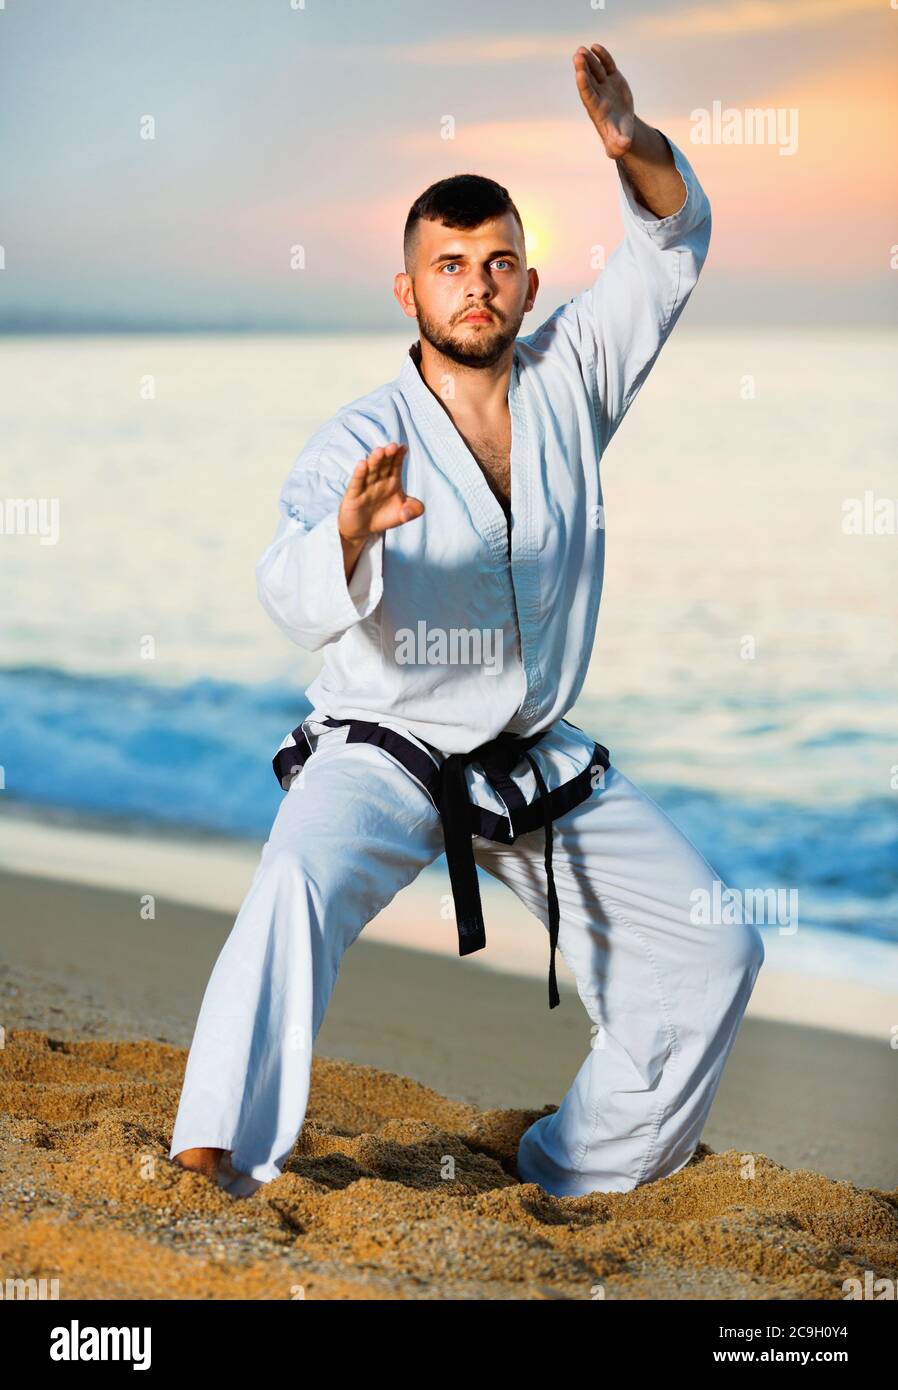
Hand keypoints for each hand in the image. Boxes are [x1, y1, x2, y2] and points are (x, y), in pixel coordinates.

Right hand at [338, 443, 423, 547]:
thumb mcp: (403, 515)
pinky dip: (359, 474)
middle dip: (388, 455)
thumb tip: (410, 511)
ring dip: (375, 461)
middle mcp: (378, 481)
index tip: (404, 447)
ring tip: (380, 451)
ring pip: (371, 471)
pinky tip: (362, 464)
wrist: (363, 530)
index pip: (396, 465)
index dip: (399, 457)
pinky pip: (357, 483)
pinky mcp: (353, 496)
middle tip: (393, 446)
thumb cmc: (384, 517)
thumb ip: (414, 510)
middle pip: (383, 465)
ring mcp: (365, 486)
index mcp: (392, 481)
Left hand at [572, 43, 634, 159]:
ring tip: (582, 49)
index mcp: (596, 110)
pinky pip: (606, 65)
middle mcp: (598, 96)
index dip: (584, 85)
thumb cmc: (618, 140)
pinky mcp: (613, 79)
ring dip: (589, 60)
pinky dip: (602, 57)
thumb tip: (623, 145)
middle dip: (583, 68)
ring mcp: (604, 86)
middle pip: (588, 80)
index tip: (579, 74)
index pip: (588, 96)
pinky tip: (596, 47)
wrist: (623, 130)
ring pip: (595, 70)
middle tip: (578, 55)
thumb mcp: (618, 146)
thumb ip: (618, 145)